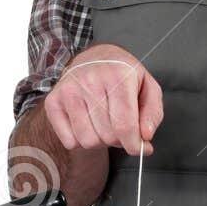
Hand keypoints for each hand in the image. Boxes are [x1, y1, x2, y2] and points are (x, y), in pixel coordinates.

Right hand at [45, 43, 163, 155]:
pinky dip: (80, 140)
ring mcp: (68, 91)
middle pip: (107, 136)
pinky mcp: (53, 101)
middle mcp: (90, 80)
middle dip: (118, 139)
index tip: (139, 148)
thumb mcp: (148, 87)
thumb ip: (153, 114)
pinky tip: (87, 124)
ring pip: (87, 141)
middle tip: (119, 126)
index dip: (134, 145)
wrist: (94, 57)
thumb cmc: (123, 75)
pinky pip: (69, 141)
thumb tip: (145, 137)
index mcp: (118, 75)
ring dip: (99, 141)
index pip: (124, 125)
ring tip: (103, 124)